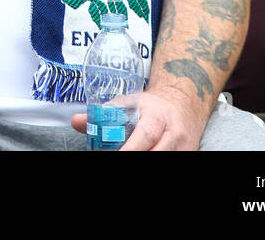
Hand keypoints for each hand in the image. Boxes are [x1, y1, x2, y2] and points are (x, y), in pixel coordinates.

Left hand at [70, 86, 207, 149]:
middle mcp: (174, 133)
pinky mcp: (188, 154)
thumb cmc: (151, 106)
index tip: (118, 154)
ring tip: (124, 150)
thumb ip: (103, 115)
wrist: (184, 103)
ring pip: (164, 158)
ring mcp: (185, 147)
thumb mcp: (129, 103)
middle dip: (136, 155)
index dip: (131, 149)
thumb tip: (76, 121)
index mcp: (157, 116)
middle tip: (118, 153)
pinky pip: (170, 160)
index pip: (146, 135)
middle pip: (157, 153)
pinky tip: (141, 152)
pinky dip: (154, 159)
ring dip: (144, 157)